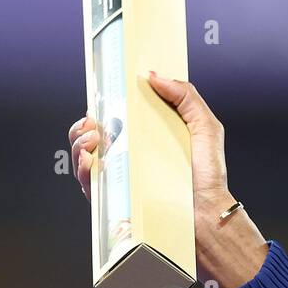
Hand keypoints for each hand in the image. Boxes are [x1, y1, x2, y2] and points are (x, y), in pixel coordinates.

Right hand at [67, 74, 267, 287]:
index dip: (105, 105)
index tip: (103, 95)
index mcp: (147, 136)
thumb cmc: (208, 173)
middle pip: (93, 134)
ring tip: (92, 137)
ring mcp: (120, 176)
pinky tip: (89, 158)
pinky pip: (87, 181)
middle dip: (85, 123)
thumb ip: (185, 96)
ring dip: (79, 141)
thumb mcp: (204, 126)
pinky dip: (81, 166)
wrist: (206, 211)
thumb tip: (153, 75)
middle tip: (93, 119)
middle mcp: (129, 155)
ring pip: (84, 155)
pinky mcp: (114, 197)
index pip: (118, 116)